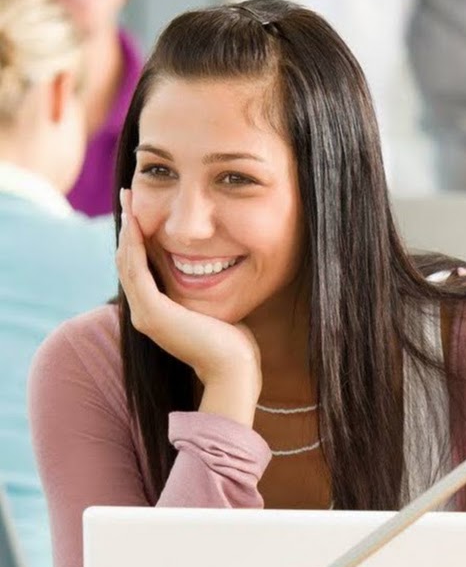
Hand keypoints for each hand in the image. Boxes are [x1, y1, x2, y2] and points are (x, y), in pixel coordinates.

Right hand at [117, 190, 261, 423]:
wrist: (236, 370)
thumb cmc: (235, 343)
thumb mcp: (215, 308)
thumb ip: (208, 290)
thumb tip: (221, 269)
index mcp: (157, 312)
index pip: (140, 268)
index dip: (139, 238)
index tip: (143, 209)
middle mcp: (144, 313)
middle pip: (128, 261)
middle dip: (129, 227)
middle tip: (129, 196)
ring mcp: (144, 315)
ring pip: (127, 262)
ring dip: (127, 230)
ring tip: (129, 201)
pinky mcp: (152, 314)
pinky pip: (136, 270)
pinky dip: (135, 245)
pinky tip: (137, 222)